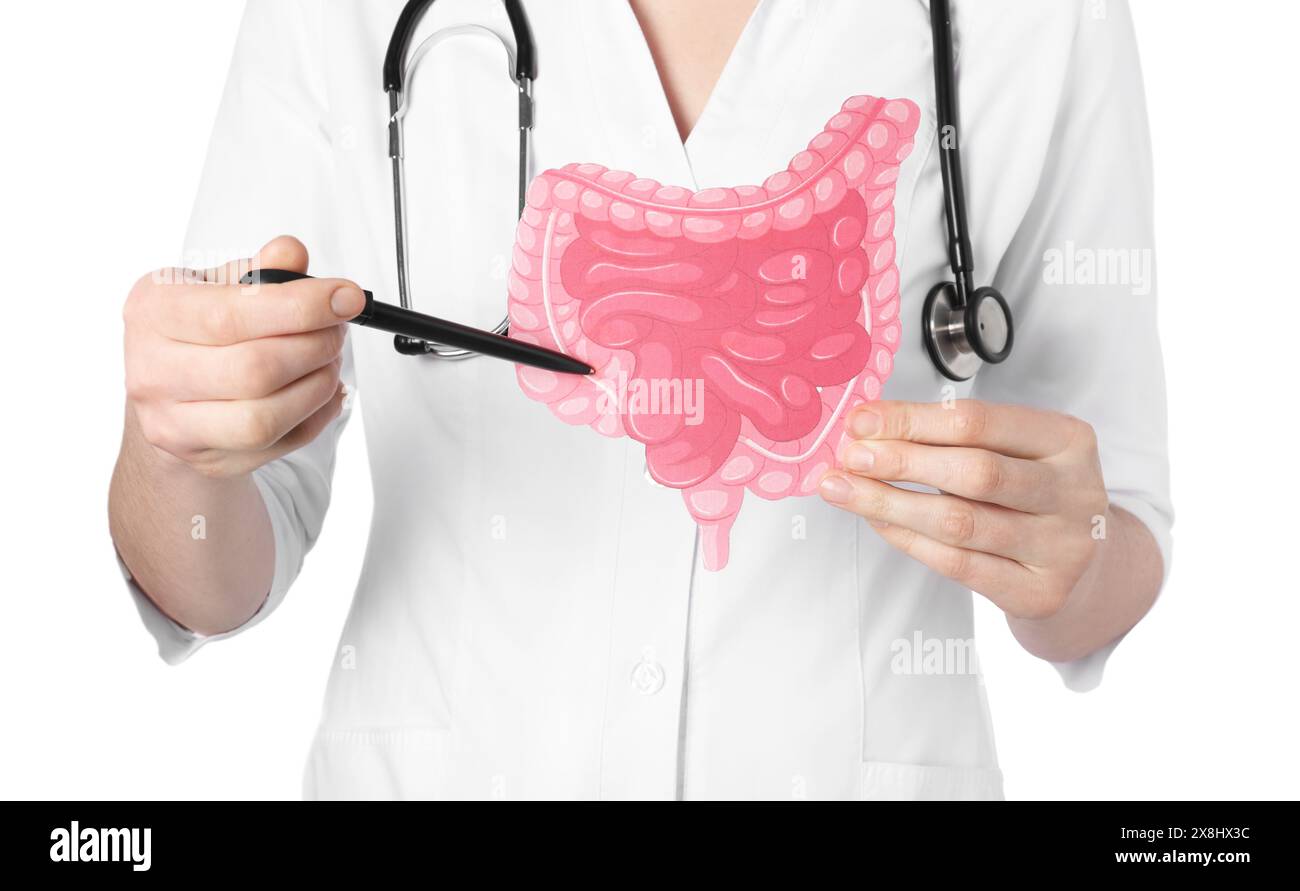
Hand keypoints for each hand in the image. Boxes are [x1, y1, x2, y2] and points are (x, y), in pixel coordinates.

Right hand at [122, 236, 365, 478]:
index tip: (346, 297)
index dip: (301, 307)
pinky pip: (279, 445)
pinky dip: (316, 415)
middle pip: (254, 371)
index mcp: (153, 313)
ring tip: (328, 360)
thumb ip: (260, 269)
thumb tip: (291, 254)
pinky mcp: (207, 458)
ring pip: (265, 419)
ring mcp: (175, 424)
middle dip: (315, 347)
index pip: (231, 316)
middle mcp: (153, 372)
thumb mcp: (220, 283)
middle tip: (337, 329)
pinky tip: (323, 390)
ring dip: (317, 386)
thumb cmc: (198, 329)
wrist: (168, 387)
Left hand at [818, 400, 1109, 619]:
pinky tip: (878, 522)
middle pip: (974, 472)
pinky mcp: (1040, 592)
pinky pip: (958, 564)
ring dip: (890, 504)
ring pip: (960, 523)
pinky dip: (908, 540)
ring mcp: (1061, 548)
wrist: (1088, 570)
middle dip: (901, 462)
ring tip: (844, 490)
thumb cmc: (1032, 497)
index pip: (978, 422)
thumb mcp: (1012, 452)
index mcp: (1067, 439)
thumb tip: (868, 430)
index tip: (861, 421)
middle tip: (850, 457)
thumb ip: (951, 438)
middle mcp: (1074, 491)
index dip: (912, 420)